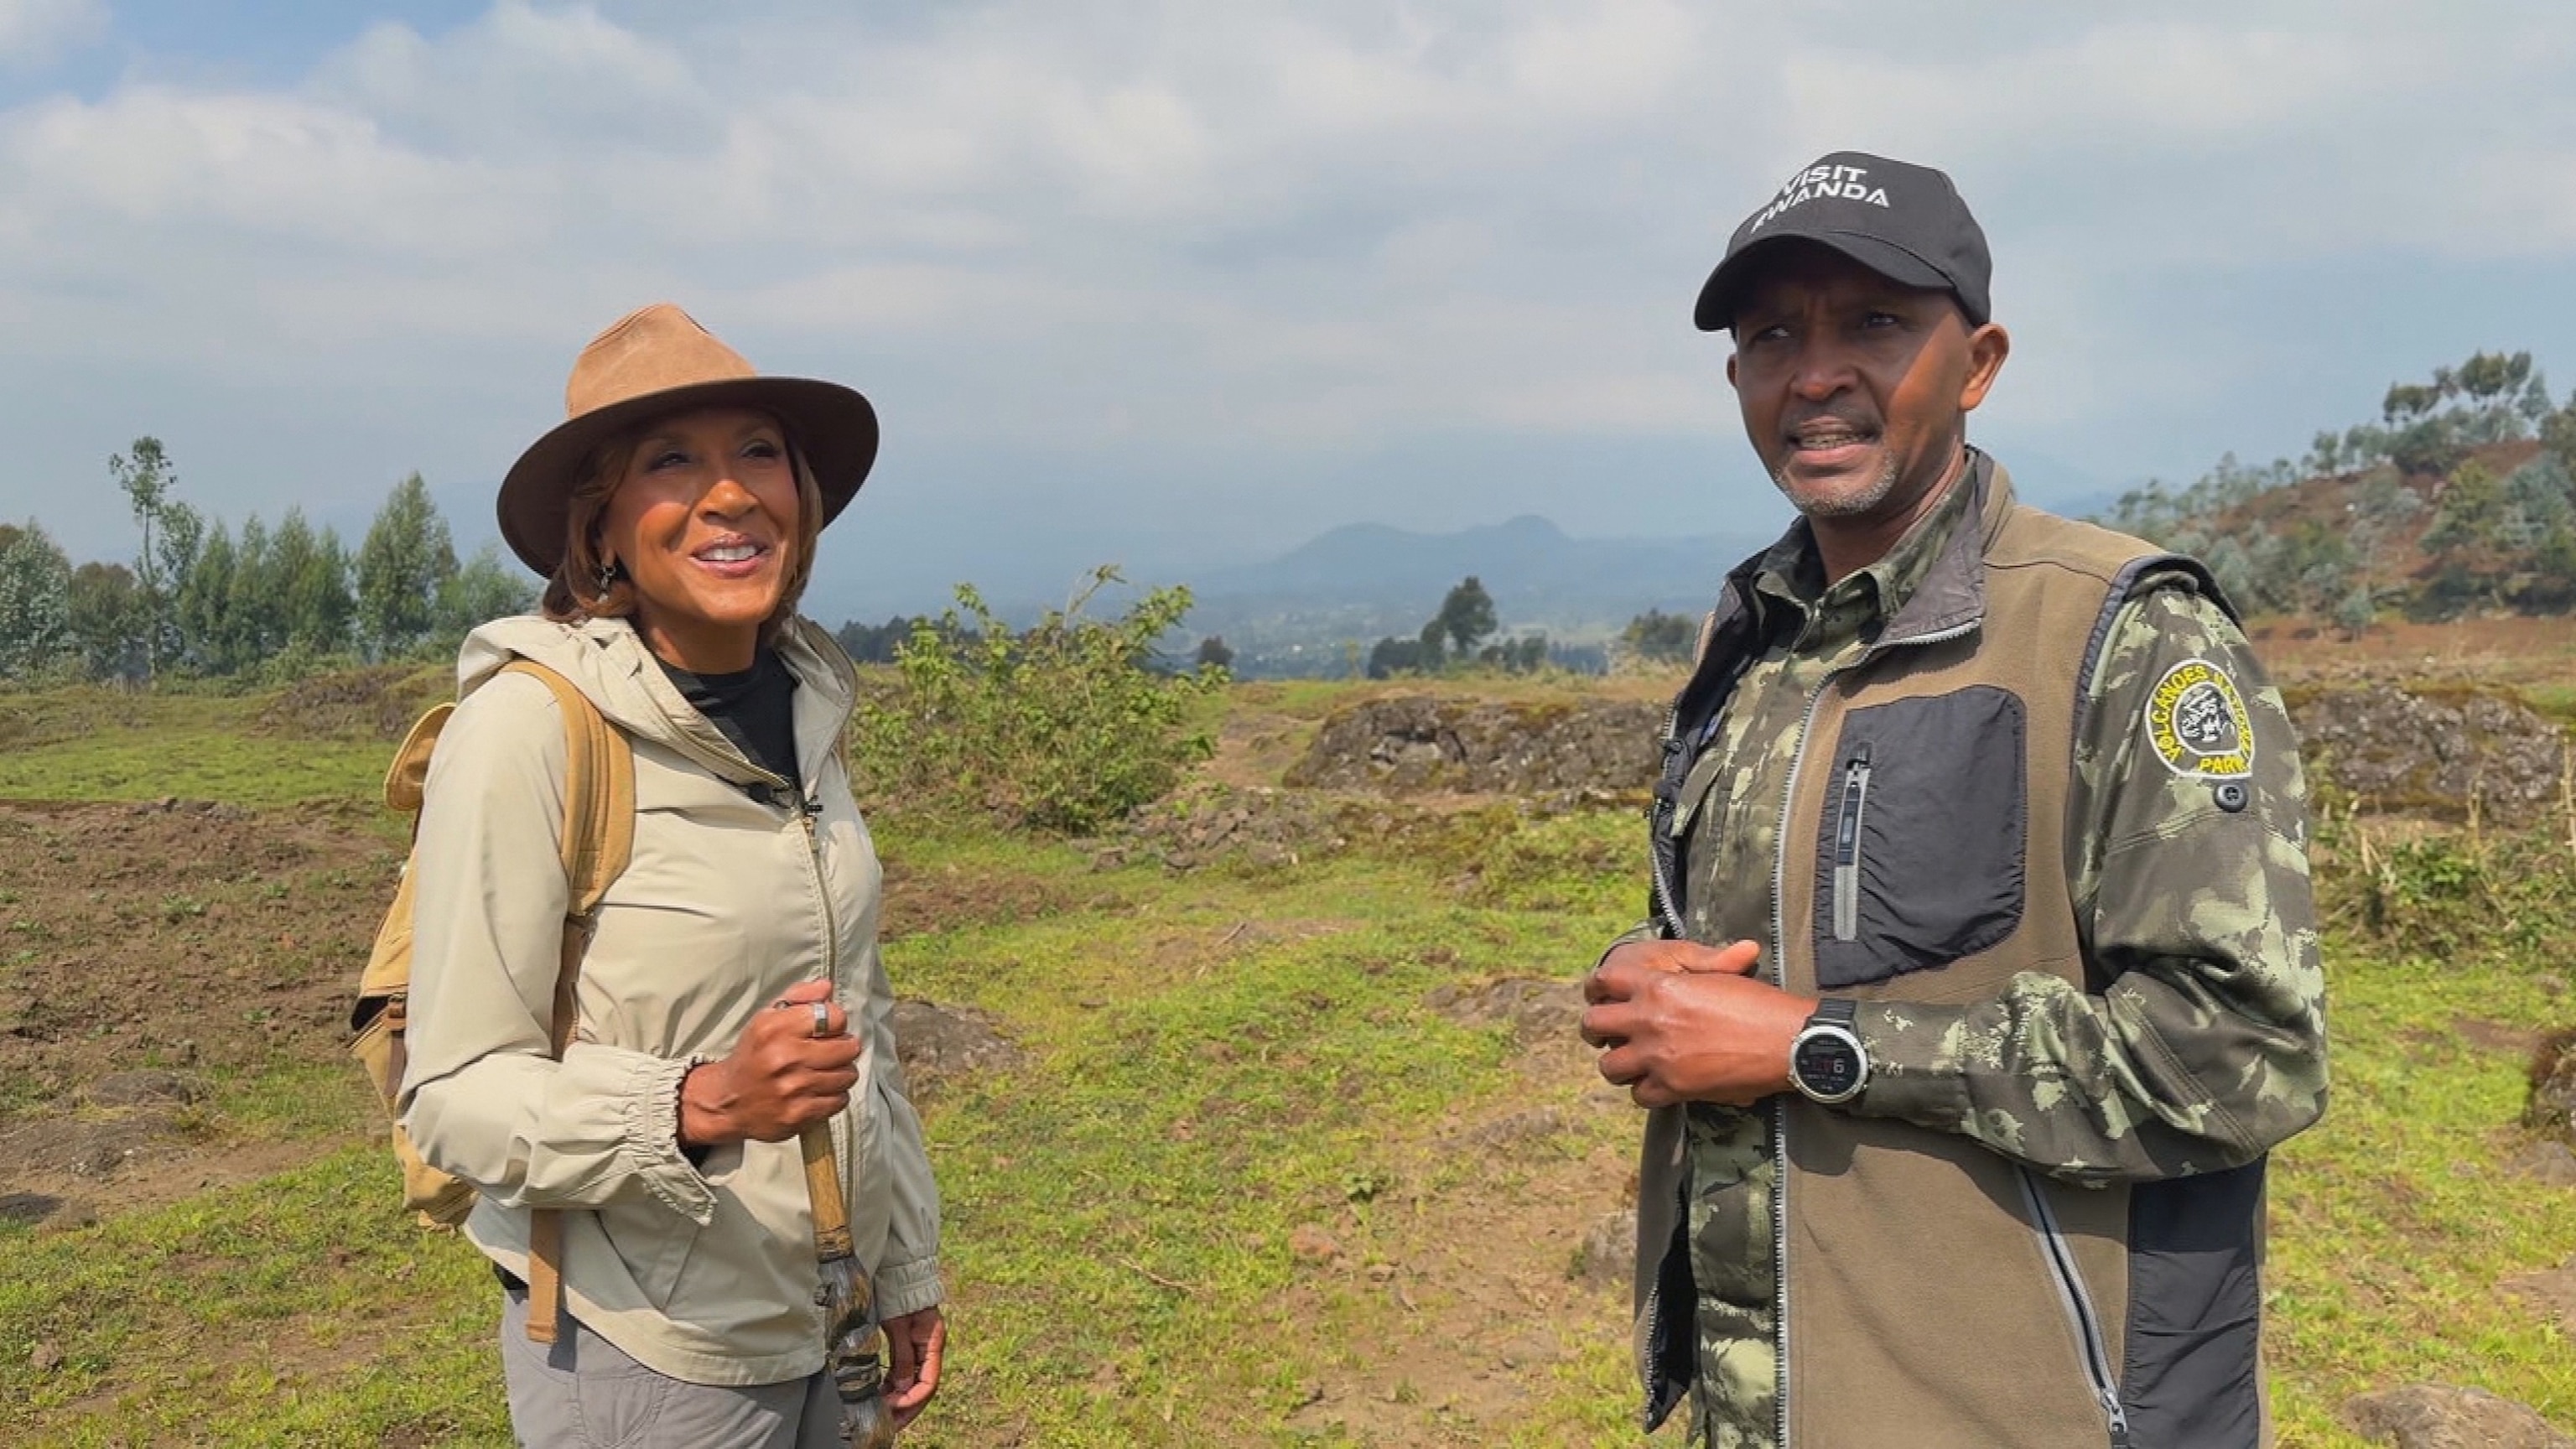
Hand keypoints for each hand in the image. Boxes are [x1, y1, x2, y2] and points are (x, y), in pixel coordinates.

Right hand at [679, 979, 860, 1147]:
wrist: (727, 1101)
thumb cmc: (753, 1055)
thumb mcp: (767, 1019)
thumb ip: (799, 997)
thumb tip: (827, 987)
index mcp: (776, 1028)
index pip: (834, 1016)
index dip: (836, 1021)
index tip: (827, 1029)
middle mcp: (785, 1057)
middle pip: (848, 1047)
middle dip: (843, 1047)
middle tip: (830, 1052)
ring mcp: (793, 1088)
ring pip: (848, 1075)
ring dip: (840, 1073)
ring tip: (823, 1072)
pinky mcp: (799, 1114)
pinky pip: (840, 1100)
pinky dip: (834, 1096)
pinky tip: (818, 1091)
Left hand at [882, 1305, 945, 1429]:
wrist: (902, 1275)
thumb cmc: (901, 1295)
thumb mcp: (899, 1326)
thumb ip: (903, 1356)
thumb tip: (902, 1388)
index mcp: (933, 1344)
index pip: (928, 1383)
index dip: (912, 1399)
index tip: (893, 1407)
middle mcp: (930, 1350)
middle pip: (922, 1388)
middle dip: (907, 1409)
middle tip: (890, 1425)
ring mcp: (921, 1350)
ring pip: (913, 1384)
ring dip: (899, 1400)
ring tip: (883, 1415)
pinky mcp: (910, 1348)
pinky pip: (904, 1374)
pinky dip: (894, 1387)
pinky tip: (883, 1396)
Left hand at [1581, 940, 1811, 1107]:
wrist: (1786, 1042)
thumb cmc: (1759, 1005)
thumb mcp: (1725, 974)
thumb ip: (1705, 964)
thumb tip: (1711, 951)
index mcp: (1659, 986)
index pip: (1604, 981)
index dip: (1598, 989)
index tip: (1602, 996)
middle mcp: (1649, 1020)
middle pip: (1594, 1025)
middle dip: (1596, 1031)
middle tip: (1606, 1035)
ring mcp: (1657, 1056)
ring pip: (1610, 1066)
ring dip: (1619, 1065)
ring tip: (1631, 1062)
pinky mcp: (1672, 1087)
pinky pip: (1639, 1094)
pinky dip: (1646, 1091)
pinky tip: (1657, 1084)